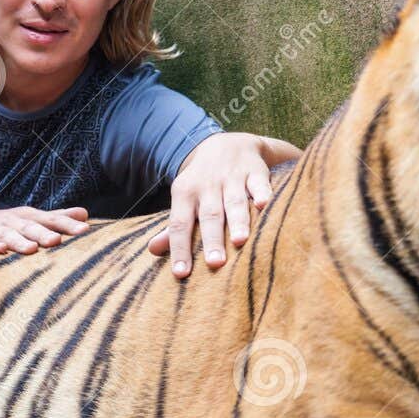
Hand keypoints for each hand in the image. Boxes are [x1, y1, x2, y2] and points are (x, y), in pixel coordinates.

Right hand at [0, 205, 89, 254]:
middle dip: (44, 233)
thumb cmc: (1, 227)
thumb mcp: (29, 220)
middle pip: (30, 226)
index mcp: (27, 217)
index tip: (86, 229)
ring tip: (32, 249)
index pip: (50, 220)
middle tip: (58, 240)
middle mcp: (11, 221)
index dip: (67, 224)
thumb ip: (56, 218)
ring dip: (19, 241)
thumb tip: (85, 214)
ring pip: (7, 235)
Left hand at [147, 132, 300, 276]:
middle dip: (212, 238)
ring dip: (237, 220)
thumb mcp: (185, 199)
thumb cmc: (205, 184)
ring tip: (240, 240)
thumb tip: (153, 250)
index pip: (180, 224)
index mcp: (185, 193)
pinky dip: (263, 193)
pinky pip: (259, 183)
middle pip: (209, 215)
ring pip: (235, 201)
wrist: (229, 144)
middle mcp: (208, 185)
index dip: (179, 248)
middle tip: (215, 263)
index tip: (181, 273)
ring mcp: (232, 177)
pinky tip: (265, 205)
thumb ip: (174, 228)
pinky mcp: (255, 171)